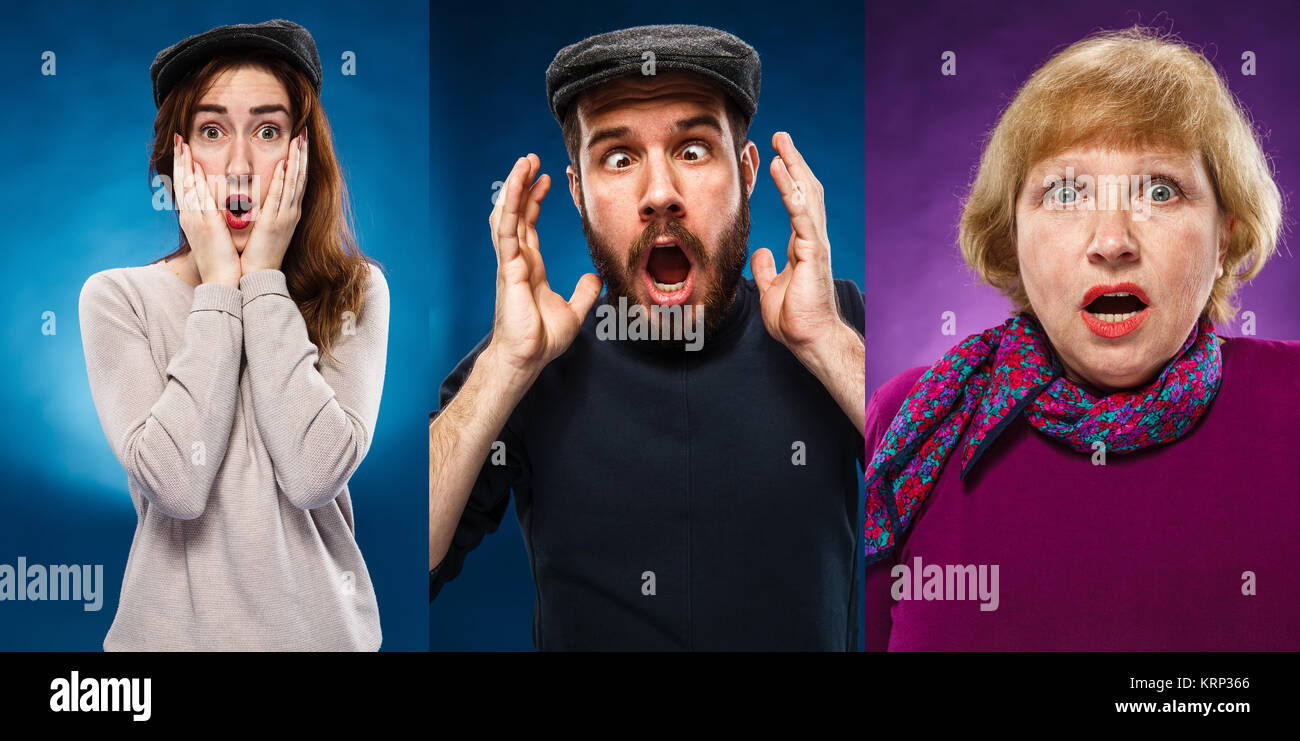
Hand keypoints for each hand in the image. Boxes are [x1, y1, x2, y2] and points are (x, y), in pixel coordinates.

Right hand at [173, 134, 240, 287]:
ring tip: (182, 144)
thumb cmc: (221, 261)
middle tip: (177, 139)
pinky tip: (195, 166)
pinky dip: (195, 180)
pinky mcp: (206, 224)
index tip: (182, 150)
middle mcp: (190, 217)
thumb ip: (212, 221)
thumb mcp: (214, 236)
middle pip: (181, 182)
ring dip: (184, 163)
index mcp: (192, 219)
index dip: (183, 168)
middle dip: (179, 160)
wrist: (221, 282)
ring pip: (186, 185)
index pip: (185, 188)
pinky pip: (199, 197)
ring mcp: (196, 219)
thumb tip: (215, 210)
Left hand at [241, 130, 307, 275]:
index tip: (300, 143)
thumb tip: (264, 198)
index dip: (300, 161)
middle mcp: (291, 213)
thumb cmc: (259, 254)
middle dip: (302, 155)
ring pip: (293, 184)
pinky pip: (279, 197)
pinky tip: (284, 165)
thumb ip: (268, 211)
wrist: (259, 275)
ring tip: (299, 141)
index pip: (297, 182)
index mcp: (289, 213)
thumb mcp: (266, 229)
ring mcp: (285, 217)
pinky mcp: (274, 223)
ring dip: (296, 161)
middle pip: (300, 178)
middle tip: (303, 134)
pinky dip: (282, 180)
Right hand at [484, 153, 601, 379]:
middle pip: (516, 213)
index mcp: (529, 266)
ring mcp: (511, 263)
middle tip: (530, 159)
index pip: (529, 224)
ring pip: (508, 216)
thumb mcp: (573, 311)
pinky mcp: (510, 269)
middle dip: (522, 184)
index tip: (545, 179)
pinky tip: (515, 188)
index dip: (535, 200)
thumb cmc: (541, 339)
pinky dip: (510, 208)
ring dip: (514, 188)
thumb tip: (595, 278)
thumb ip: (584, 293)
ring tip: (522, 163)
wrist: (526, 358)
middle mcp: (517, 259)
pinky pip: (507, 233)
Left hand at [751, 131, 843, 355]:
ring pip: (807, 195)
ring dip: (794, 166)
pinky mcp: (813, 251)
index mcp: (802, 245)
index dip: (789, 178)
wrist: (809, 339)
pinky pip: (802, 214)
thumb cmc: (794, 319)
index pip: (797, 202)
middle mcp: (812, 239)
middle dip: (794, 161)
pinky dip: (792, 189)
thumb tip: (762, 251)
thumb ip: (766, 269)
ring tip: (782, 141)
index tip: (778, 157)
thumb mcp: (770, 288)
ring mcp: (815, 243)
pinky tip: (784, 169)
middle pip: (805, 190)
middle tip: (782, 136)